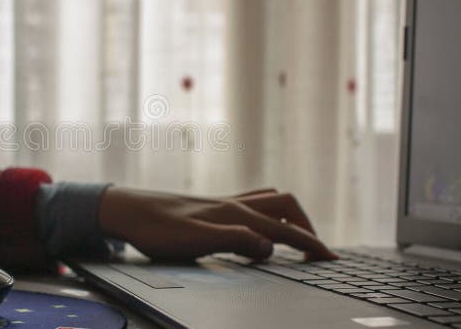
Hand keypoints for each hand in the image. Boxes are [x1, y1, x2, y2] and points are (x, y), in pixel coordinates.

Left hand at [98, 187, 337, 260]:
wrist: (128, 210)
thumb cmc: (157, 229)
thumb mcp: (195, 241)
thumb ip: (234, 240)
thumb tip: (270, 246)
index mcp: (236, 214)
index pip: (285, 229)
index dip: (312, 245)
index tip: (332, 260)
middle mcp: (234, 203)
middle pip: (285, 206)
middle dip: (307, 226)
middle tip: (317, 251)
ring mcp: (223, 202)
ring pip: (269, 200)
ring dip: (289, 216)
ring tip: (295, 237)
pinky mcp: (211, 205)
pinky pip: (251, 201)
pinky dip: (267, 211)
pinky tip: (257, 226)